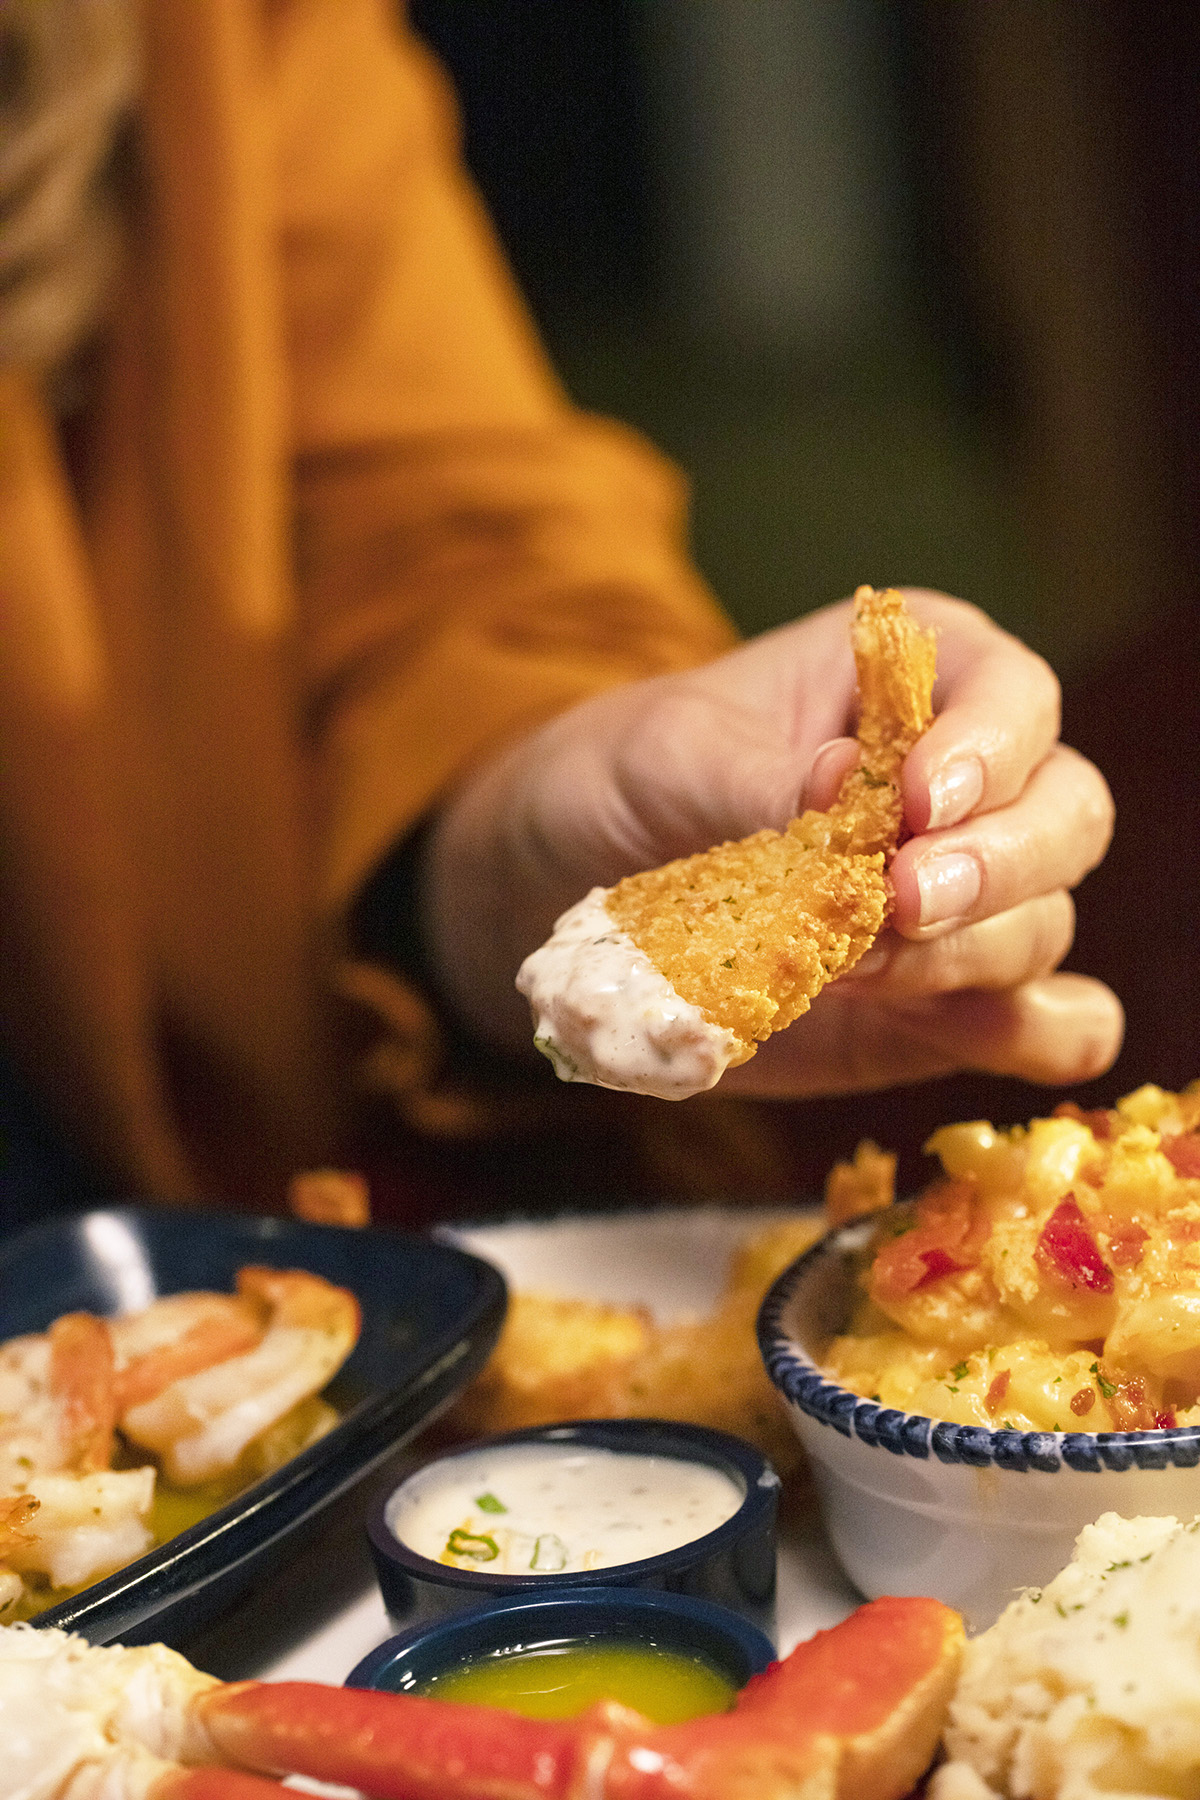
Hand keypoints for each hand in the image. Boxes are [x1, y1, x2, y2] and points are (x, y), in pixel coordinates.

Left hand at [422, 590, 1121, 1094]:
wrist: (564, 888)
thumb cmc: (625, 780)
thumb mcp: (668, 753)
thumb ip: (760, 776)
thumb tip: (844, 785)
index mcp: (922, 679)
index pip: (1015, 701)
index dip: (986, 751)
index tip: (912, 801)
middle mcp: (973, 789)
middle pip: (1067, 817)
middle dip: (998, 864)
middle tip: (899, 899)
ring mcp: (971, 905)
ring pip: (1047, 926)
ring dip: (965, 956)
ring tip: (843, 968)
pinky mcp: (951, 1005)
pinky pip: (1052, 1028)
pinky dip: (1024, 1037)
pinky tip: (938, 1030)